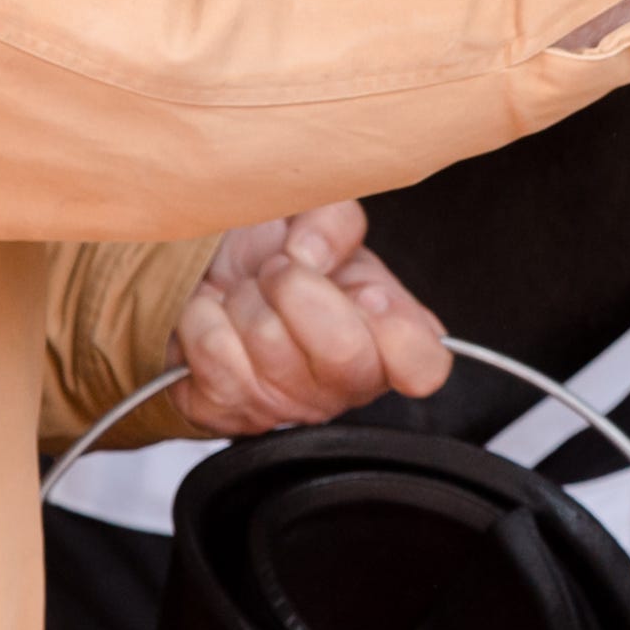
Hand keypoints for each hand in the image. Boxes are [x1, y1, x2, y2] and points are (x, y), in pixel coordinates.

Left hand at [165, 201, 452, 434]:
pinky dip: (204, 315)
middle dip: (296, 286)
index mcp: (391, 337)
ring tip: (245, 291)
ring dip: (244, 297)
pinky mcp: (226, 413)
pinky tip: (214, 312)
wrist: (205, 271)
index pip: (424, 366)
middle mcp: (346, 384)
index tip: (364, 291)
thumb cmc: (273, 248)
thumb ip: (335, 221)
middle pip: (342, 352)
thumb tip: (308, 256)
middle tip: (279, 268)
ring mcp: (287, 407)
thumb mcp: (319, 216)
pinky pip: (214, 357)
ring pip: (268, 344)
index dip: (394, 326)